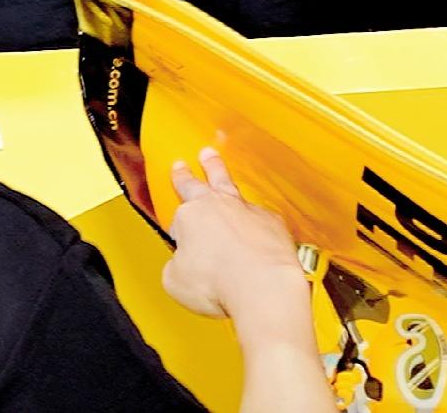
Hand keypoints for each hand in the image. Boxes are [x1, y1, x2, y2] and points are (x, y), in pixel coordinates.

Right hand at [163, 149, 311, 340]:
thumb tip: (181, 269)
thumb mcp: (177, 281)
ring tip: (212, 160)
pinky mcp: (272, 221)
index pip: (177, 211)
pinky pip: (260, 213)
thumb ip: (176, 267)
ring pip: (230, 185)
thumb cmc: (221, 283)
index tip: (175, 227)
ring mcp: (247, 210)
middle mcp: (218, 206)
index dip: (174, 220)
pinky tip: (253, 223)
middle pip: (201, 182)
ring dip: (219, 173)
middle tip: (185, 163)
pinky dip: (255, 217)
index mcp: (190, 216)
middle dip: (190, 174)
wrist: (262, 285)